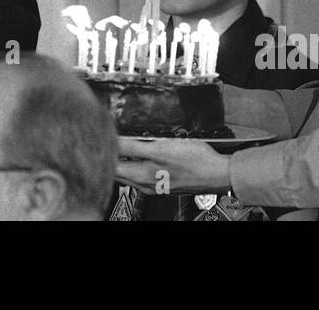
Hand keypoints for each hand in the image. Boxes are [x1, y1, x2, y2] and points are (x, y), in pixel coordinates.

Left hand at [115, 137, 234, 194]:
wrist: (217, 174)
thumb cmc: (194, 160)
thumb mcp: (161, 148)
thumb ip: (134, 145)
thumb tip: (113, 140)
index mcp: (141, 175)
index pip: (112, 162)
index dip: (105, 147)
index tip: (101, 133)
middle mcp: (145, 183)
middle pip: (117, 170)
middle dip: (109, 155)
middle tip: (105, 138)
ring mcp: (153, 185)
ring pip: (127, 173)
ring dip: (121, 160)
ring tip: (118, 145)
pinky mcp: (161, 184)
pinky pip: (139, 176)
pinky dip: (133, 165)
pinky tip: (138, 156)